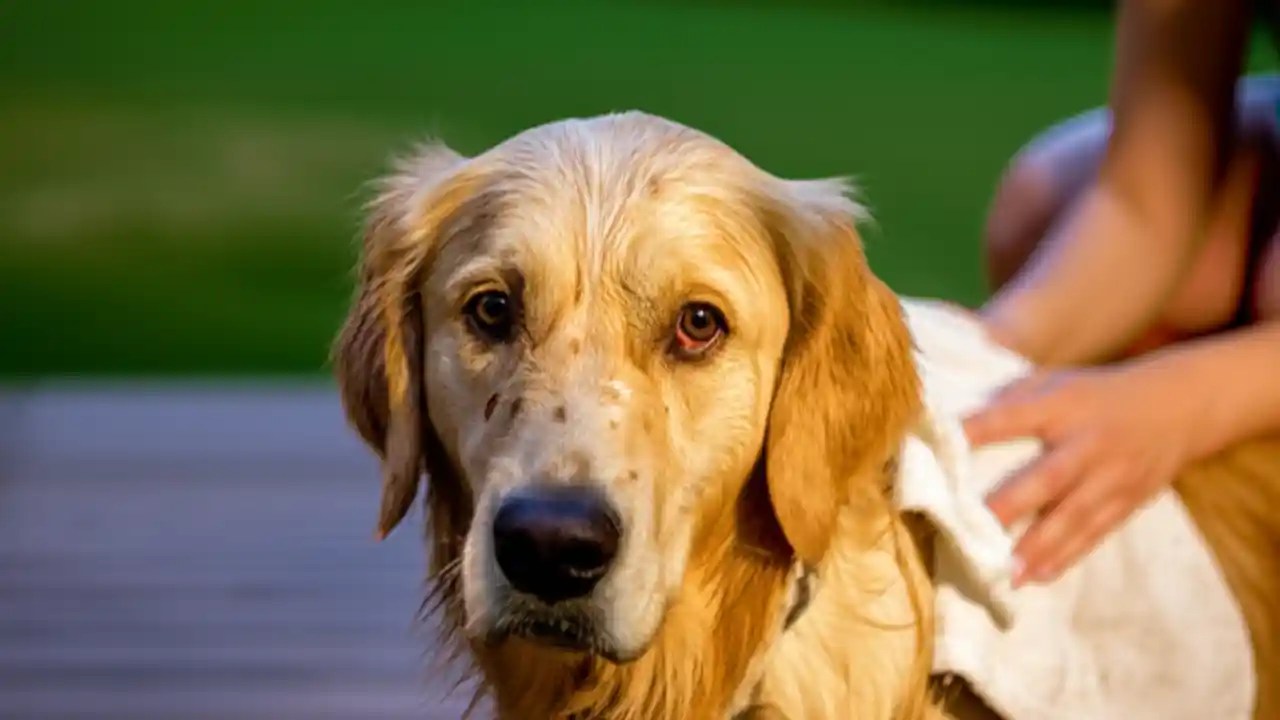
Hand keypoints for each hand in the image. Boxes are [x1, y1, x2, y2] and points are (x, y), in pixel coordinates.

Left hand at [961, 364, 1197, 585]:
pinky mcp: (1127, 502)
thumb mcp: (1058, 380)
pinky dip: (1066, 557)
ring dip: (1038, 548)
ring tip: (1006, 575)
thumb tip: (960, 419)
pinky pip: (1094, 534)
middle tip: (974, 531)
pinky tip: (1037, 577)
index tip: (943, 446)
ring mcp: (1111, 477)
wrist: (1180, 407)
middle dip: (1009, 506)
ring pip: (1072, 517)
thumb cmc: (1099, 394)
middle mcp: (1087, 444)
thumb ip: (1013, 397)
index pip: (1013, 418)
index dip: (979, 430)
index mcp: (1063, 406)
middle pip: (1047, 478)